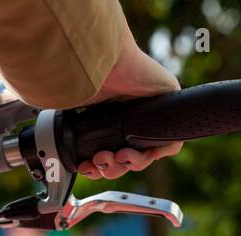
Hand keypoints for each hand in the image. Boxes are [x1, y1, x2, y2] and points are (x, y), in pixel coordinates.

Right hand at [77, 35, 182, 179]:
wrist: (101, 62)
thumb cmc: (83, 78)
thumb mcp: (73, 112)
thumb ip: (73, 132)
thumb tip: (69, 154)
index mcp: (110, 119)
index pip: (112, 152)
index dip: (101, 166)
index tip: (88, 168)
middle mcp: (131, 118)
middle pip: (129, 158)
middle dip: (112, 168)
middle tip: (100, 162)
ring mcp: (150, 115)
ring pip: (147, 155)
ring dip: (129, 164)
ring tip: (115, 157)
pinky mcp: (169, 110)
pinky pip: (171, 144)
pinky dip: (157, 153)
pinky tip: (139, 151)